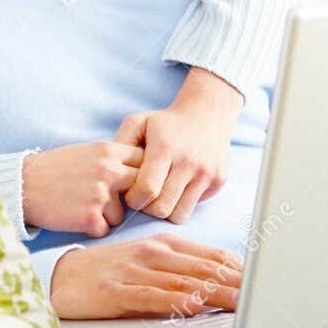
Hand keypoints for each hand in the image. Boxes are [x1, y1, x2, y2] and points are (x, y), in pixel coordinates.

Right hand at [22, 141, 144, 237]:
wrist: (22, 185)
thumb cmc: (54, 169)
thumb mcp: (87, 152)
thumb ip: (114, 159)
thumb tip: (143, 170)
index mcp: (109, 151)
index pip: (145, 161)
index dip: (140, 175)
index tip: (130, 183)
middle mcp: (108, 171)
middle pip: (141, 189)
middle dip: (130, 198)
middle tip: (108, 201)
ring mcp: (100, 195)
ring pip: (121, 214)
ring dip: (107, 216)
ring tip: (82, 207)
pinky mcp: (90, 217)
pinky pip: (104, 230)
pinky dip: (92, 229)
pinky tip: (75, 218)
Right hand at [49, 235, 243, 320]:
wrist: (61, 277)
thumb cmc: (109, 273)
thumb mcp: (149, 265)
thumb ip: (182, 272)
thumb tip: (221, 287)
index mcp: (164, 245)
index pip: (212, 256)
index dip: (240, 271)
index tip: (264, 284)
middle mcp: (153, 254)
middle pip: (204, 270)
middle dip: (236, 285)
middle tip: (262, 297)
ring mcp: (135, 272)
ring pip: (184, 283)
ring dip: (215, 295)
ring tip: (241, 305)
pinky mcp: (117, 292)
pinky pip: (152, 297)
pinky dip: (175, 302)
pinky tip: (193, 307)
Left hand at [116, 67, 244, 223]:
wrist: (207, 113)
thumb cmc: (165, 122)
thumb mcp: (137, 122)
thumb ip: (119, 145)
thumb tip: (110, 174)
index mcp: (165, 147)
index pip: (146, 190)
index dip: (133, 198)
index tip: (130, 192)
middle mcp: (189, 162)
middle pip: (161, 208)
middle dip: (147, 208)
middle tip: (144, 197)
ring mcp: (206, 173)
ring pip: (179, 214)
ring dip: (165, 210)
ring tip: (159, 196)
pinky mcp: (218, 181)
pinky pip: (194, 207)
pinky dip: (182, 204)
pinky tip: (176, 189)